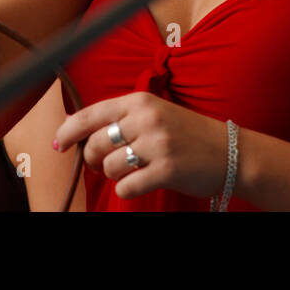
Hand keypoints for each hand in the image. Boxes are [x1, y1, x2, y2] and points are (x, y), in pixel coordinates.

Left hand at [53, 92, 231, 200]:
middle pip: (95, 143)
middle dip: (91, 159)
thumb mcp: (156, 114)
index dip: (68, 131)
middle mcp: (147, 119)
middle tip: (101, 164)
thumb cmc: (188, 134)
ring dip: (112, 174)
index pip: (90, 114)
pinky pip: (126, 186)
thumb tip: (78, 131)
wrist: (231, 152)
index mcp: (140, 101)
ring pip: (108, 166)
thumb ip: (122, 118)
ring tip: (129, 171)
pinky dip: (127, 189)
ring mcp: (157, 144)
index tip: (59, 143)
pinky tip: (140, 183)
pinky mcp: (166, 170)